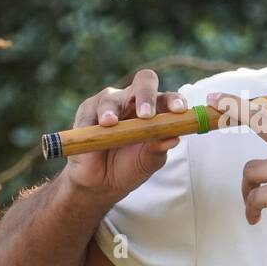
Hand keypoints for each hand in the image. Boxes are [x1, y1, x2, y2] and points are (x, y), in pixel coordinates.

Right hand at [63, 69, 189, 198]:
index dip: (174, 101)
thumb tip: (173, 138)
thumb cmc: (131, 166)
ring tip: (110, 123)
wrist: (103, 183)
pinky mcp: (88, 111)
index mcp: (156, 110)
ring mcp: (110, 102)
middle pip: (144, 82)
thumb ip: (159, 148)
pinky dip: (91, 121)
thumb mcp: (148, 161)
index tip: (178, 111)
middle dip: (146, 96)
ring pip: (112, 98)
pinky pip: (90, 111)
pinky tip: (93, 128)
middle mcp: (134, 100)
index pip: (168, 98)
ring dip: (111, 110)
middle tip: (146, 115)